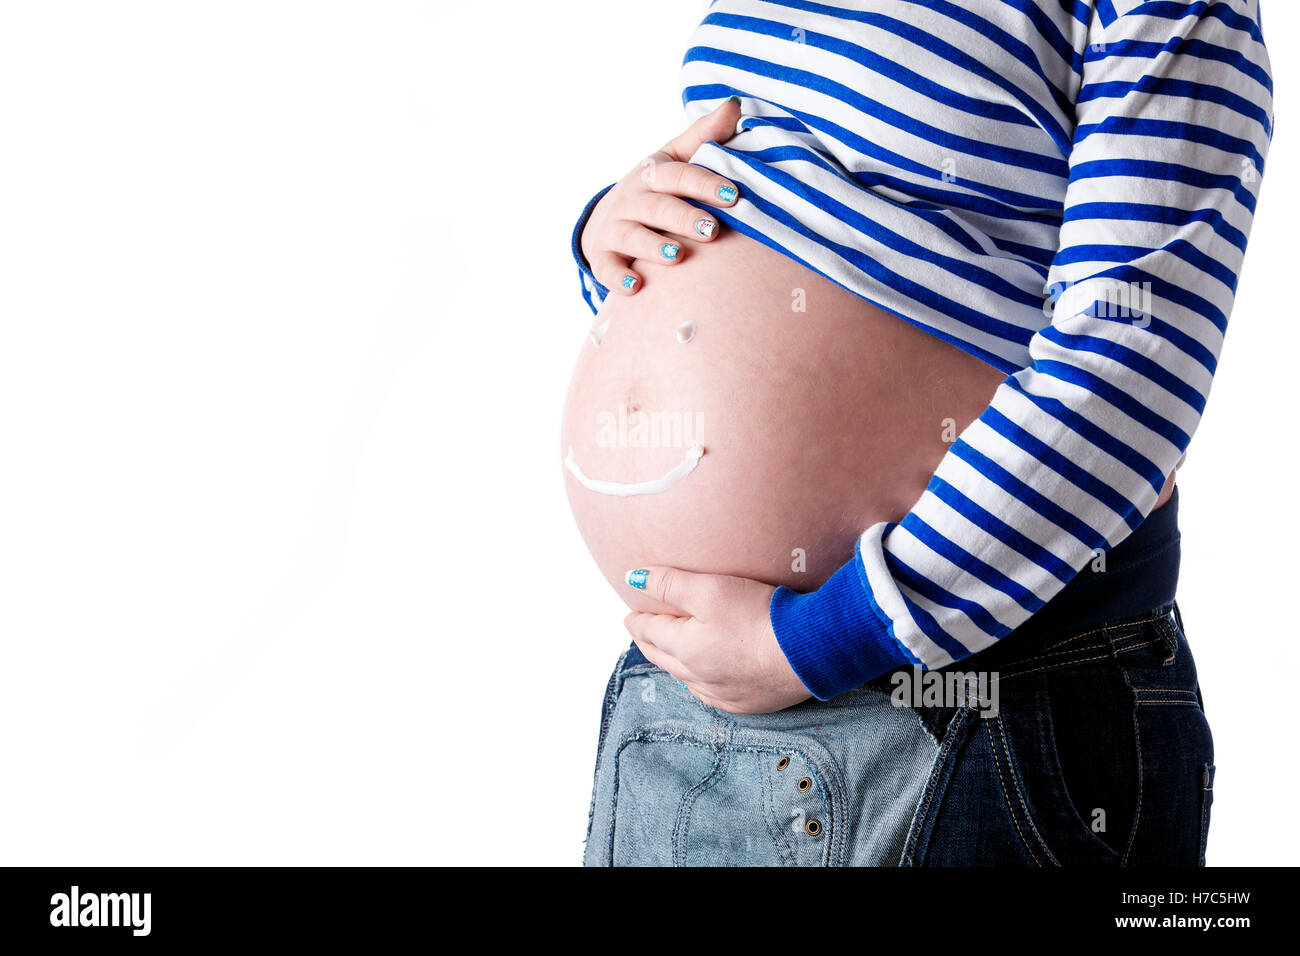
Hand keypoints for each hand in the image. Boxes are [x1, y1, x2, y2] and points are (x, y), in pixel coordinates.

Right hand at [580, 98, 741, 293]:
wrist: (607, 218)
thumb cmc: (655, 189)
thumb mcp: (674, 159)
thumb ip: (704, 135)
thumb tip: (735, 104)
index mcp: (652, 173)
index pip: (679, 176)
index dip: (705, 185)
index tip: (734, 195)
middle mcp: (631, 199)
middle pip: (658, 208)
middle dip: (684, 218)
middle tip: (711, 230)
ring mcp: (615, 228)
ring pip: (632, 236)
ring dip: (652, 246)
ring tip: (676, 256)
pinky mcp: (603, 257)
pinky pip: (607, 268)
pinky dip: (619, 278)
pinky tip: (636, 287)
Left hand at [622, 566, 812, 714]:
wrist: (808, 652)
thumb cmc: (759, 616)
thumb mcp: (710, 589)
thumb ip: (670, 583)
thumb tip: (633, 579)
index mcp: (685, 649)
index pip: (650, 632)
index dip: (638, 620)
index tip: (630, 614)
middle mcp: (698, 676)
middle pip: (663, 658)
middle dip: (649, 643)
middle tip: (641, 632)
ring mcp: (723, 693)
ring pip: (686, 679)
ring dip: (673, 664)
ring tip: (670, 652)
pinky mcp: (748, 703)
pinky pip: (712, 695)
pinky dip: (701, 683)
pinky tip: (705, 679)